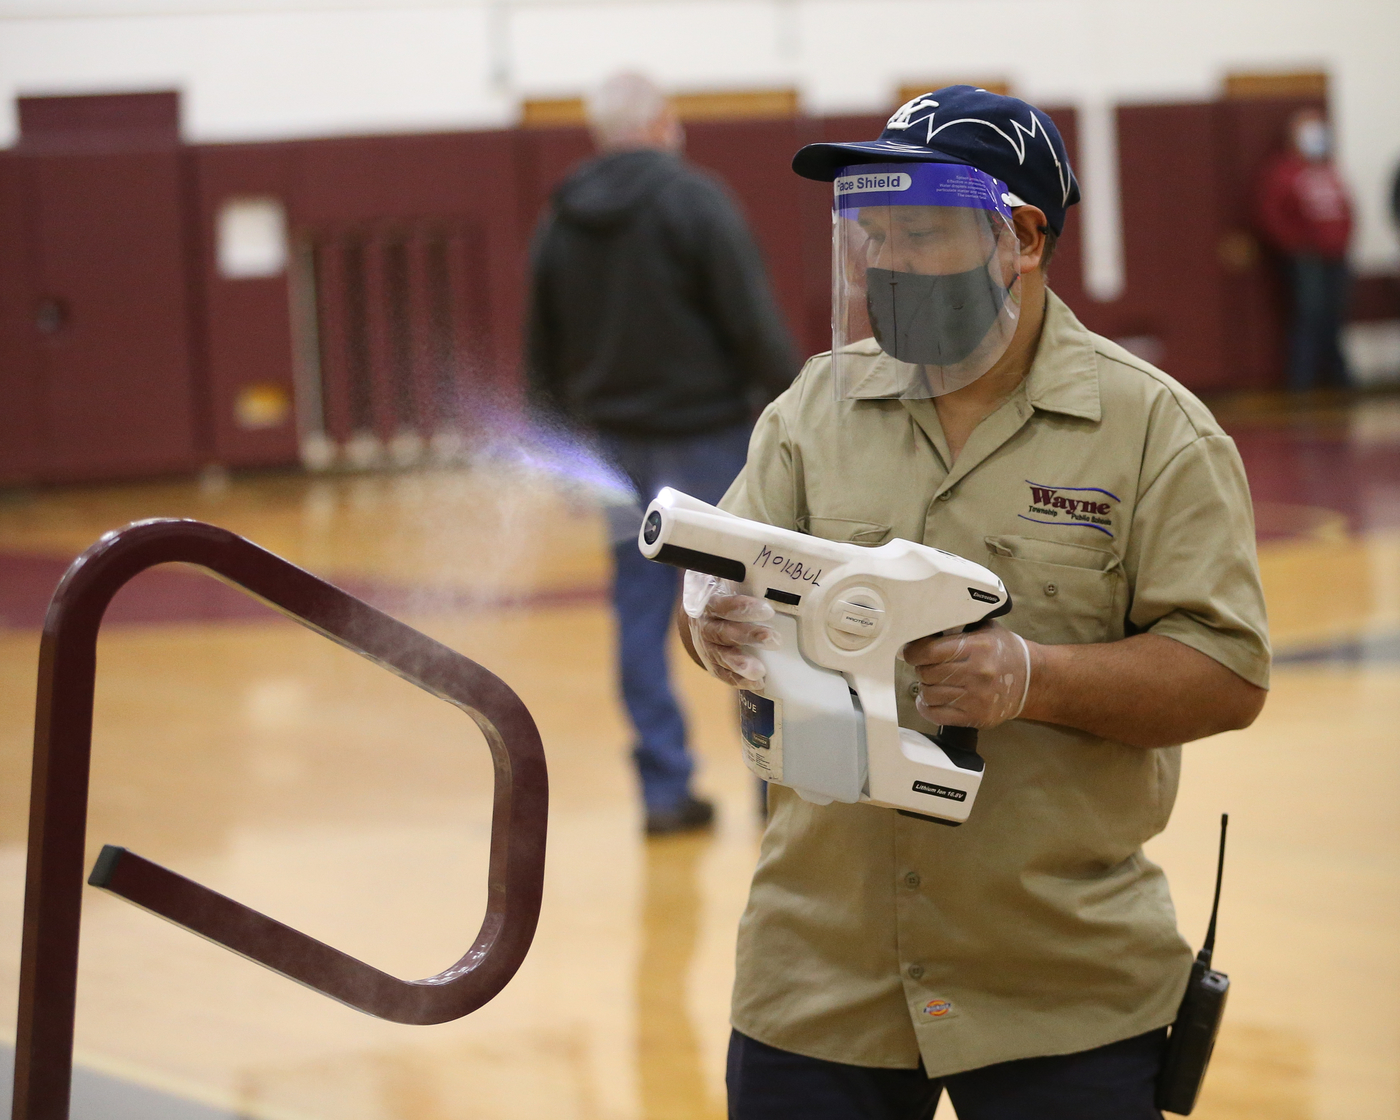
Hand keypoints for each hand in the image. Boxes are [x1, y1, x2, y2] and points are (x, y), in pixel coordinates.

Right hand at [682, 570, 780, 687]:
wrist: (700, 612)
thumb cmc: (723, 591)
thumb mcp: (726, 578)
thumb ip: (743, 574)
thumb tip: (774, 562)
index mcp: (707, 601)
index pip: (722, 605)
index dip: (743, 608)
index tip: (768, 610)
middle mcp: (704, 625)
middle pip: (723, 632)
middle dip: (749, 636)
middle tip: (774, 640)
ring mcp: (705, 646)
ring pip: (721, 656)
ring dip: (741, 664)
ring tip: (761, 672)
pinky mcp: (710, 662)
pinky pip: (722, 673)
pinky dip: (739, 680)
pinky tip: (758, 684)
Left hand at [900, 621, 1031, 729]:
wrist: (1031, 680)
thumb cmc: (1005, 653)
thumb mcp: (985, 630)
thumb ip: (957, 628)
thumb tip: (923, 629)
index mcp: (978, 647)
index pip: (930, 651)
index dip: (913, 652)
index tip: (910, 652)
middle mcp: (977, 673)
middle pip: (927, 673)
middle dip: (921, 669)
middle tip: (926, 666)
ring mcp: (977, 698)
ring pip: (929, 694)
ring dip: (925, 687)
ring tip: (932, 682)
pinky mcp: (976, 716)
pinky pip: (937, 715)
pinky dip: (926, 707)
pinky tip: (929, 700)